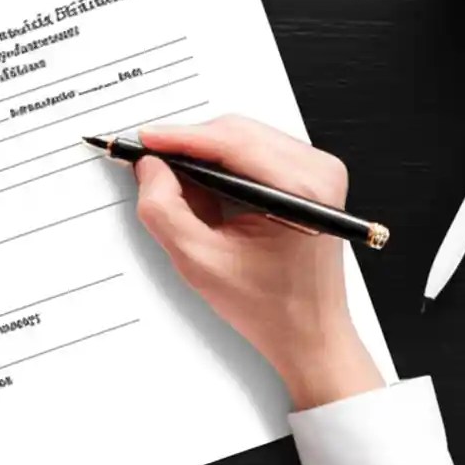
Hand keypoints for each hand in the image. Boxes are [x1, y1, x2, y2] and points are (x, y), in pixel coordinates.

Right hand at [134, 115, 382, 409]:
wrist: (309, 332)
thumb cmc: (269, 307)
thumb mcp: (200, 262)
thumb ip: (165, 210)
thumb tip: (150, 167)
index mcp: (301, 189)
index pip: (231, 141)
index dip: (180, 137)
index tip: (144, 141)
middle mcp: (318, 170)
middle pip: (237, 132)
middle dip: (189, 144)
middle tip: (151, 165)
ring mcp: (319, 169)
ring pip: (244, 137)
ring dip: (205, 154)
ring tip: (179, 186)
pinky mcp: (312, 174)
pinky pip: (256, 149)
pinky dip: (224, 162)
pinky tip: (206, 189)